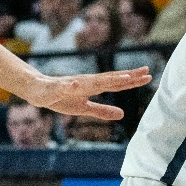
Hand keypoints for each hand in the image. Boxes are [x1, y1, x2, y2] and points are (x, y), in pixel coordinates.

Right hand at [22, 66, 152, 119]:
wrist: (38, 91)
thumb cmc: (61, 98)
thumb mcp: (84, 108)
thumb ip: (102, 110)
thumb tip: (122, 114)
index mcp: (92, 86)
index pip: (116, 83)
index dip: (132, 81)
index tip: (148, 76)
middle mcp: (86, 82)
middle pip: (110, 79)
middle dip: (127, 76)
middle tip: (146, 72)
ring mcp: (72, 84)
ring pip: (92, 81)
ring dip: (107, 79)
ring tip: (123, 78)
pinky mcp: (57, 88)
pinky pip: (65, 87)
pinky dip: (71, 86)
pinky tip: (76, 85)